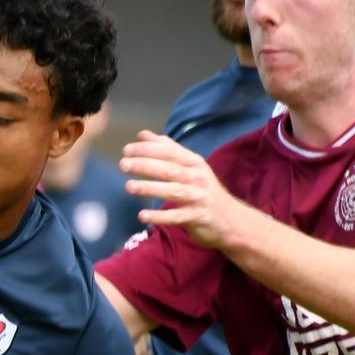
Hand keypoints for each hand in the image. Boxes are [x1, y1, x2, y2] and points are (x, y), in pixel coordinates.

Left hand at [121, 130, 249, 248]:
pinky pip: (176, 216)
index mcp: (194, 162)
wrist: (231, 219)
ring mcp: (198, 197)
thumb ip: (167, 149)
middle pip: (169, 169)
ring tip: (129, 186)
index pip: (169, 151)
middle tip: (123, 165)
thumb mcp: (189, 167)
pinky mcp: (198, 217)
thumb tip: (143, 134)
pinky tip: (142, 216)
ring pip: (173, 190)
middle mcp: (197, 177)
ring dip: (150, 188)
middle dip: (145, 165)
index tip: (127, 149)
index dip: (148, 149)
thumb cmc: (203, 190)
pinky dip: (159, 216)